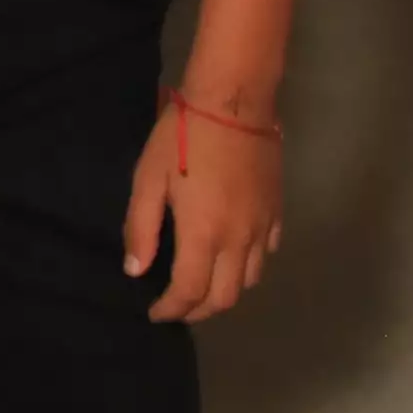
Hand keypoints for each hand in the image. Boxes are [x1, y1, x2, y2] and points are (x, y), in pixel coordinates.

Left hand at [125, 97, 283, 320]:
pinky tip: (231, 255)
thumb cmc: (184, 137)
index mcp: (203, 235)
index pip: (189, 293)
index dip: (171, 309)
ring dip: (225, 292)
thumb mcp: (148, 178)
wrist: (233, 101)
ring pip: (250, 281)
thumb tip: (135, 270)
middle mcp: (238, 240)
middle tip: (177, 306)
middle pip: (224, 297)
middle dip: (198, 310)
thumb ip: (141, 228)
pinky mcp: (277, 211)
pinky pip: (266, 254)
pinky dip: (248, 266)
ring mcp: (262, 227)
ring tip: (202, 285)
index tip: (155, 312)